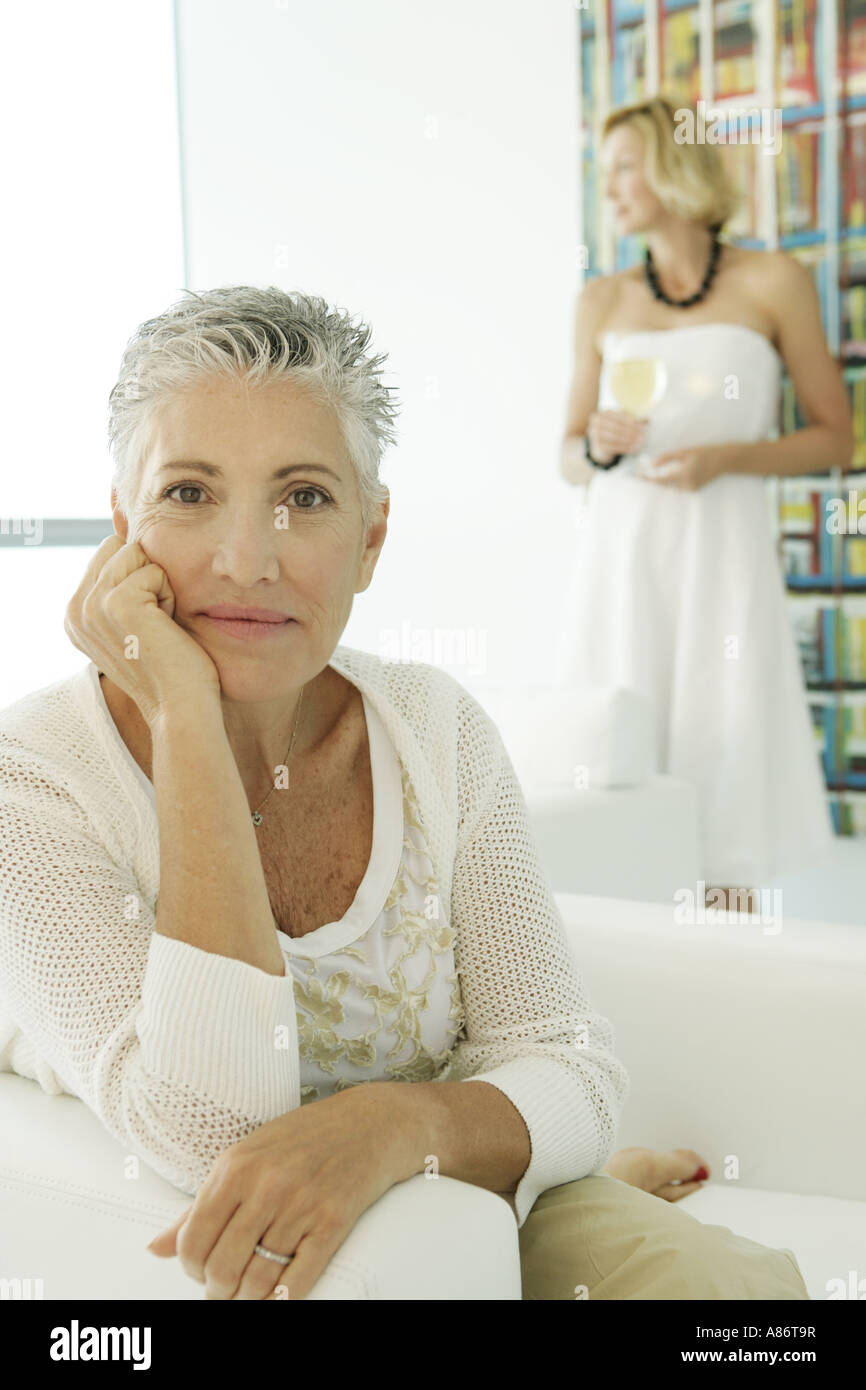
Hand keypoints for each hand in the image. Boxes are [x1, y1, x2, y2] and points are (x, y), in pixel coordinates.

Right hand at [64, 533, 220, 727]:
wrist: (179, 706)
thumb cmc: (168, 666)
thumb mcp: (132, 623)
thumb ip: (118, 585)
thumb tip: (124, 532)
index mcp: (74, 615)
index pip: (107, 554)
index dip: (139, 578)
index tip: (145, 622)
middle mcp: (75, 609)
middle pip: (118, 547)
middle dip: (147, 575)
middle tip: (155, 622)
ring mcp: (92, 605)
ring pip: (136, 553)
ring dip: (159, 585)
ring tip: (160, 625)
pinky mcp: (117, 602)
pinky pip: (155, 570)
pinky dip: (170, 595)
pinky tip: (167, 628)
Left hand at [146, 1085, 414, 1300]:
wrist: (368, 1123)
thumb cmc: (302, 1139)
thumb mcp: (244, 1158)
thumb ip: (199, 1206)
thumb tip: (155, 1248)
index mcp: (235, 1167)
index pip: (192, 1241)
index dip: (191, 1269)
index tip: (201, 1273)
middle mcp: (266, 1185)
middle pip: (222, 1266)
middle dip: (218, 1290)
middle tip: (224, 1290)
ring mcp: (301, 1204)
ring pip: (258, 1279)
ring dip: (247, 1298)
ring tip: (247, 1294)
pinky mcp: (333, 1221)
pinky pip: (298, 1279)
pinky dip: (281, 1299)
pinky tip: (276, 1295)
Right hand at [587, 409, 646, 463]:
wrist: (601, 446)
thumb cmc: (614, 430)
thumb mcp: (621, 422)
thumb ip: (632, 420)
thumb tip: (646, 420)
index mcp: (603, 413)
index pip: (618, 416)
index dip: (630, 421)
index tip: (642, 425)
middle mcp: (596, 423)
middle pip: (616, 427)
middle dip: (631, 432)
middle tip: (643, 435)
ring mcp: (595, 435)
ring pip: (615, 438)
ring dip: (629, 440)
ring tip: (640, 442)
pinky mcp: (597, 446)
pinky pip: (613, 447)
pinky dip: (625, 448)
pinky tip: (634, 448)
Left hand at [639, 445, 720, 490]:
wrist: (724, 460)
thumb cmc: (704, 452)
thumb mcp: (684, 451)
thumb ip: (667, 458)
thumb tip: (652, 464)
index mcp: (684, 474)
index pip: (661, 479)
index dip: (648, 479)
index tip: (638, 477)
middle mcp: (687, 485)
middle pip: (664, 485)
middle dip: (653, 480)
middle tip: (639, 476)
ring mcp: (691, 489)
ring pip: (670, 486)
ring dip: (662, 481)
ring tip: (651, 476)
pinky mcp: (693, 490)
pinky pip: (677, 487)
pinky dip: (672, 482)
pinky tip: (670, 475)